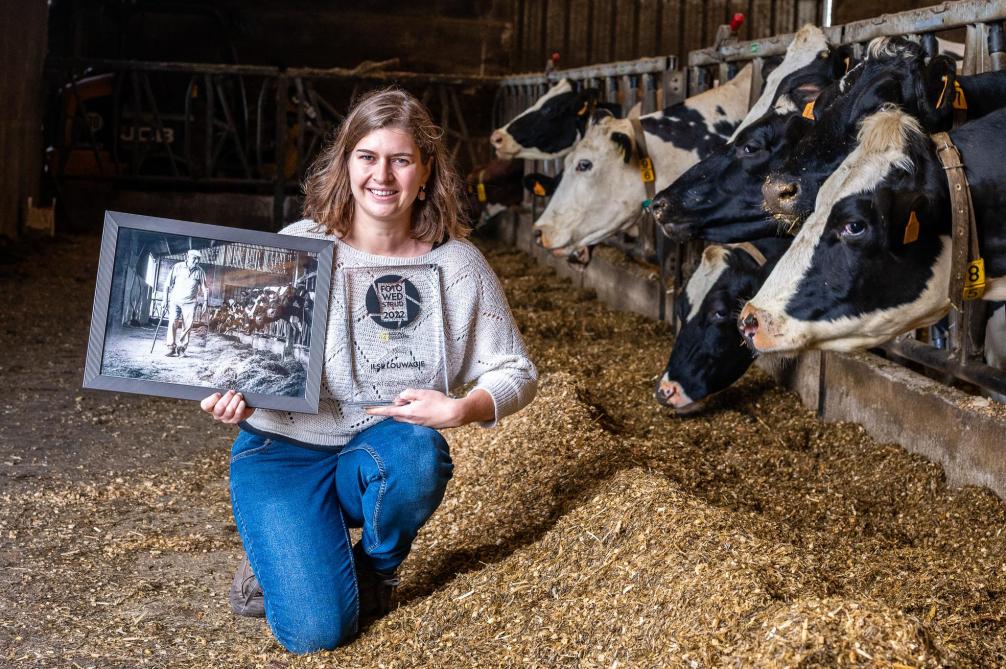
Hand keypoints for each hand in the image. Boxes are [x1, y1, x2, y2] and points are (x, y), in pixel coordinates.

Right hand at [201, 389, 254, 423]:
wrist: (242, 405)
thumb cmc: (230, 396)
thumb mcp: (223, 392)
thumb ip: (221, 389)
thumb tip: (223, 380)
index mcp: (210, 407)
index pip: (206, 405)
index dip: (212, 400)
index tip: (218, 393)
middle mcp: (216, 414)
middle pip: (219, 408)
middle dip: (226, 398)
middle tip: (232, 391)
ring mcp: (226, 418)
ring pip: (229, 411)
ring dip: (235, 401)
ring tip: (239, 395)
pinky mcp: (235, 420)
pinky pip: (237, 415)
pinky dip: (240, 407)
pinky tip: (242, 402)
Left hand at [366, 388, 491, 428]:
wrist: (453, 414)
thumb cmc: (439, 403)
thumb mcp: (422, 393)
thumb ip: (408, 394)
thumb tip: (401, 397)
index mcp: (409, 412)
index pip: (388, 411)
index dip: (377, 411)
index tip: (367, 410)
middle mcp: (411, 421)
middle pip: (396, 414)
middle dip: (397, 406)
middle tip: (406, 398)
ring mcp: (417, 424)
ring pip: (404, 416)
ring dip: (406, 409)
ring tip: (419, 401)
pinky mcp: (423, 425)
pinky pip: (412, 418)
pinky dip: (413, 412)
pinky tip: (424, 407)